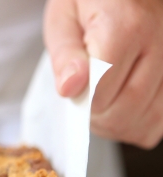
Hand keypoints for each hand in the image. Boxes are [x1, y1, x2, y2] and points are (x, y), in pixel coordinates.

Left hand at [44, 0, 162, 148]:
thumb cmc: (90, 1)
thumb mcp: (64, 18)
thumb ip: (65, 54)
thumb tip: (70, 89)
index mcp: (127, 24)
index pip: (101, 88)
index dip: (81, 99)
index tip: (73, 89)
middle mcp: (160, 42)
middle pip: (126, 109)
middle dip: (96, 117)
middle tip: (83, 101)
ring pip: (146, 119)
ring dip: (116, 124)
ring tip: (101, 104)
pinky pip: (160, 120)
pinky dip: (137, 125)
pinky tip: (122, 110)